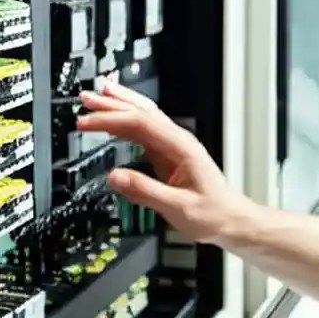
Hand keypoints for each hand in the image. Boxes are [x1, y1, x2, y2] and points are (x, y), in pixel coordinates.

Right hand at [78, 81, 248, 242]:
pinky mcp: (168, 156)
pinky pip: (144, 133)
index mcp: (182, 148)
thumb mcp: (178, 207)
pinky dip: (126, 123)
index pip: (142, 123)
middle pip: (143, 112)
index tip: (87, 122)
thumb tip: (115, 177)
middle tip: (86, 97)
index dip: (112, 119)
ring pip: (144, 118)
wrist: (231, 220)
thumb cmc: (213, 213)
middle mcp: (178, 142)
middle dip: (113, 103)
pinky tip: (115, 120)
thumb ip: (145, 191)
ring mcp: (174, 147)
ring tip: (98, 97)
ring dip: (120, 107)